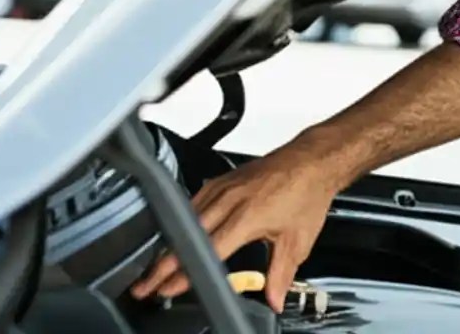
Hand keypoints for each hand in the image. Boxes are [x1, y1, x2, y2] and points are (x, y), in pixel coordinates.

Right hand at [130, 142, 343, 312]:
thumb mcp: (298, 240)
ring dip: (168, 242)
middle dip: (163, 263)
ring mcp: (224, 187)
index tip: (166, 288)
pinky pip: (193, 200)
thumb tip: (274, 300)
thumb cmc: (308, 192)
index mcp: (247, 216)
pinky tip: (175, 232)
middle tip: (145, 284)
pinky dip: (181, 219)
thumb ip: (281, 274)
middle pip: (188, 236)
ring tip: (154, 265)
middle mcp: (230, 199)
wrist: (313, 160)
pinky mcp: (222, 180)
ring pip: (186, 217)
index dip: (185, 272)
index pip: (208, 250)